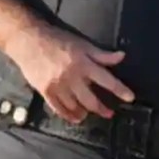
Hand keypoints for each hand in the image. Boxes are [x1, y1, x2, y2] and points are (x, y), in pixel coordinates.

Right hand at [6, 25, 133, 123]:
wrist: (29, 40)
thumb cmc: (58, 40)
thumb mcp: (83, 44)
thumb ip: (102, 54)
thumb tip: (122, 57)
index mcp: (83, 63)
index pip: (107, 79)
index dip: (120, 90)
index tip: (130, 98)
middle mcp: (72, 77)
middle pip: (91, 100)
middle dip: (102, 108)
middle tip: (109, 113)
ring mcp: (58, 86)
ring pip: (75, 107)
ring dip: (85, 113)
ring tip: (90, 114)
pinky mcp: (45, 92)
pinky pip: (59, 109)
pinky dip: (68, 115)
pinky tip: (75, 118)